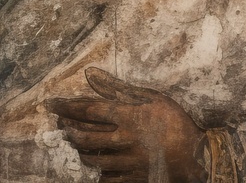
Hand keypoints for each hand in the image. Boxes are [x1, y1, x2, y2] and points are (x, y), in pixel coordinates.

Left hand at [49, 67, 206, 181]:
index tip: (51, 104)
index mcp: (125, 116)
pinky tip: (94, 165)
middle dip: (68, 128)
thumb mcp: (149, 96)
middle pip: (84, 135)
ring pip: (92, 157)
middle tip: (60, 123)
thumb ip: (117, 88)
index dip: (66, 106)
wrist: (195, 154)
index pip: (87, 109)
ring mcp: (125, 162)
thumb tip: (91, 74)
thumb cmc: (173, 119)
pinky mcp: (132, 178)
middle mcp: (121, 139)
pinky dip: (97, 171)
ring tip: (74, 141)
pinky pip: (106, 178)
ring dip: (79, 149)